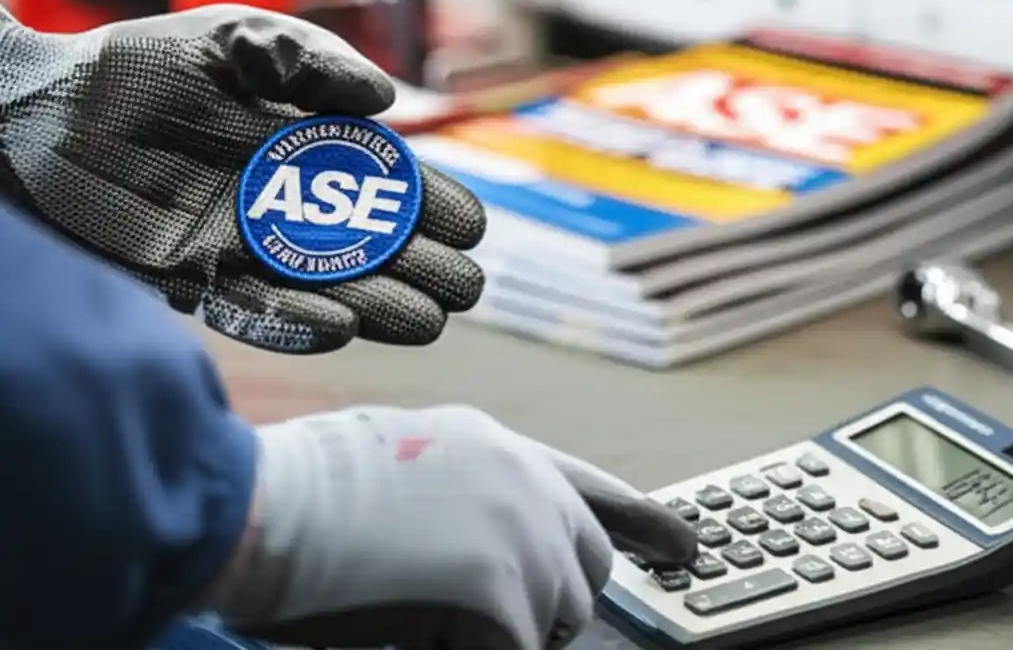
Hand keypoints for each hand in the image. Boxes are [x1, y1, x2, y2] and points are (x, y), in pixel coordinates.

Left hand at [0, 4, 484, 352]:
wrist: (37, 114)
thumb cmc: (137, 67)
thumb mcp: (233, 40)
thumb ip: (309, 61)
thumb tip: (388, 100)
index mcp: (305, 149)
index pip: (386, 185)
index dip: (431, 205)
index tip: (470, 227)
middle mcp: (285, 204)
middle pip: (372, 245)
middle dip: (422, 265)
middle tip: (464, 286)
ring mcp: (245, 246)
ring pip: (330, 286)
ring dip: (381, 304)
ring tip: (428, 321)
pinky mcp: (196, 281)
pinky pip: (259, 310)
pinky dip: (301, 321)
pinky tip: (346, 325)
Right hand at [202, 405, 696, 649]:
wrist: (258, 506)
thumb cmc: (301, 494)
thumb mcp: (402, 468)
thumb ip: (465, 497)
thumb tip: (487, 549)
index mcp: (499, 448)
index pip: (597, 491)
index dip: (646, 524)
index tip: (688, 549)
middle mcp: (527, 482)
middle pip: (587, 569)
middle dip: (546, 603)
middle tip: (473, 610)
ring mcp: (524, 534)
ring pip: (556, 619)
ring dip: (502, 631)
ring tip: (418, 602)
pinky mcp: (508, 592)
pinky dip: (472, 647)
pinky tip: (412, 625)